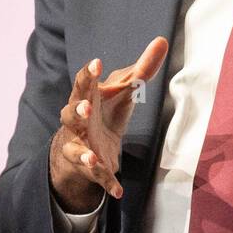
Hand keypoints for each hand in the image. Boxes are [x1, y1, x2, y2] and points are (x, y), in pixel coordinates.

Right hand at [49, 36, 168, 212]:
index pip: (83, 84)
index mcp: (86, 98)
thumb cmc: (104, 110)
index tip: (96, 63)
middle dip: (77, 112)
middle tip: (86, 109)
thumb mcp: (123, 90)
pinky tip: (118, 191)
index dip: (88, 74)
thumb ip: (142, 69)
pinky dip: (107, 183)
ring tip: (92, 156)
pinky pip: (97, 178)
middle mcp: (77, 123)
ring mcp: (80, 147)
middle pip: (70, 115)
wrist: (86, 146)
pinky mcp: (90, 168)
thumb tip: (162, 41)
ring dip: (84, 154)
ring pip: (76, 150)